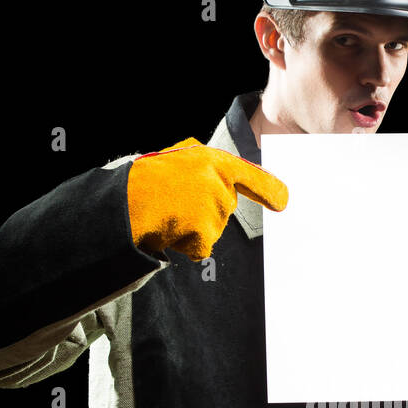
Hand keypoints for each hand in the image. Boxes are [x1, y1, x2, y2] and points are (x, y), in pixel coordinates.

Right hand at [127, 138, 288, 260]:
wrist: (124, 203)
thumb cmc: (147, 182)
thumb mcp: (178, 159)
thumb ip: (205, 167)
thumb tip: (230, 178)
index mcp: (213, 160)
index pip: (251, 175)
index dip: (269, 189)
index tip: (283, 201)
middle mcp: (219, 182)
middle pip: (225, 207)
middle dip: (205, 210)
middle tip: (176, 203)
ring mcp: (213, 208)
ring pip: (213, 228)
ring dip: (193, 228)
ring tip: (168, 215)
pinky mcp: (205, 232)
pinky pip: (202, 247)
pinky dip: (186, 245)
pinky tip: (169, 232)